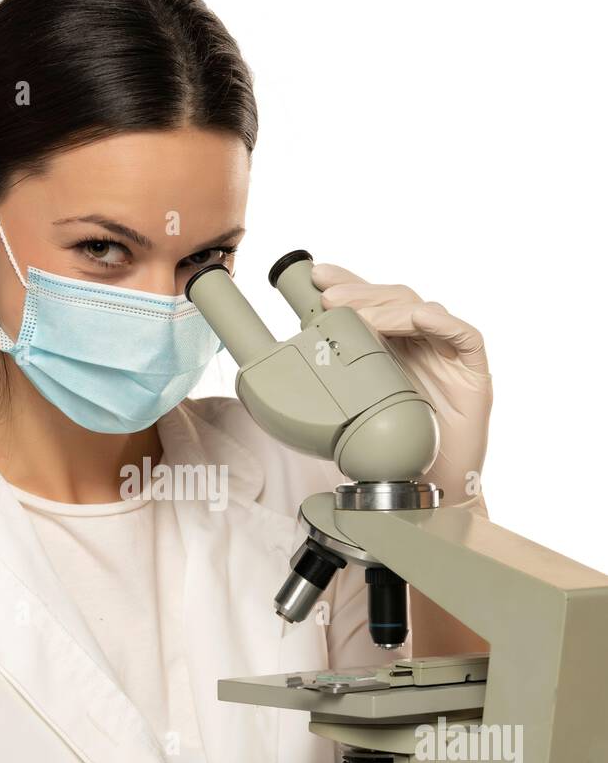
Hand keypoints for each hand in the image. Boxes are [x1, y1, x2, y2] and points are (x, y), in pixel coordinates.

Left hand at [311, 263, 492, 505]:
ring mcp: (447, 355)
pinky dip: (443, 323)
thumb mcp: (356, 411)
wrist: (433, 487)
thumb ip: (336, 385)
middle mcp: (420, 344)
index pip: (371, 304)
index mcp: (392, 348)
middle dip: (361, 294)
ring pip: (422, 312)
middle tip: (329, 297)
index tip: (316, 275)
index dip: (347, 283)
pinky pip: (465, 336)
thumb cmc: (396, 450)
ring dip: (389, 308)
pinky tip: (420, 318)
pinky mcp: (474, 372)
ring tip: (360, 313)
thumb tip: (289, 369)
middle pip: (394, 301)